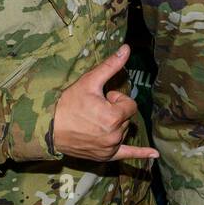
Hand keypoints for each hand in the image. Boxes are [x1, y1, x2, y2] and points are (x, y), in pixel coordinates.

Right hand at [51, 44, 157, 161]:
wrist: (48, 128)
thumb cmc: (68, 104)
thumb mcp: (89, 82)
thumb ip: (111, 66)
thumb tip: (127, 48)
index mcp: (114, 117)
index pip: (130, 105)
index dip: (117, 100)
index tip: (102, 100)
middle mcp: (115, 135)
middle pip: (127, 118)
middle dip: (115, 112)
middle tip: (94, 111)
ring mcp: (110, 147)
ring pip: (123, 131)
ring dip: (115, 125)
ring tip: (93, 122)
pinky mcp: (105, 155)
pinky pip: (127, 154)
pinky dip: (141, 154)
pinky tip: (155, 155)